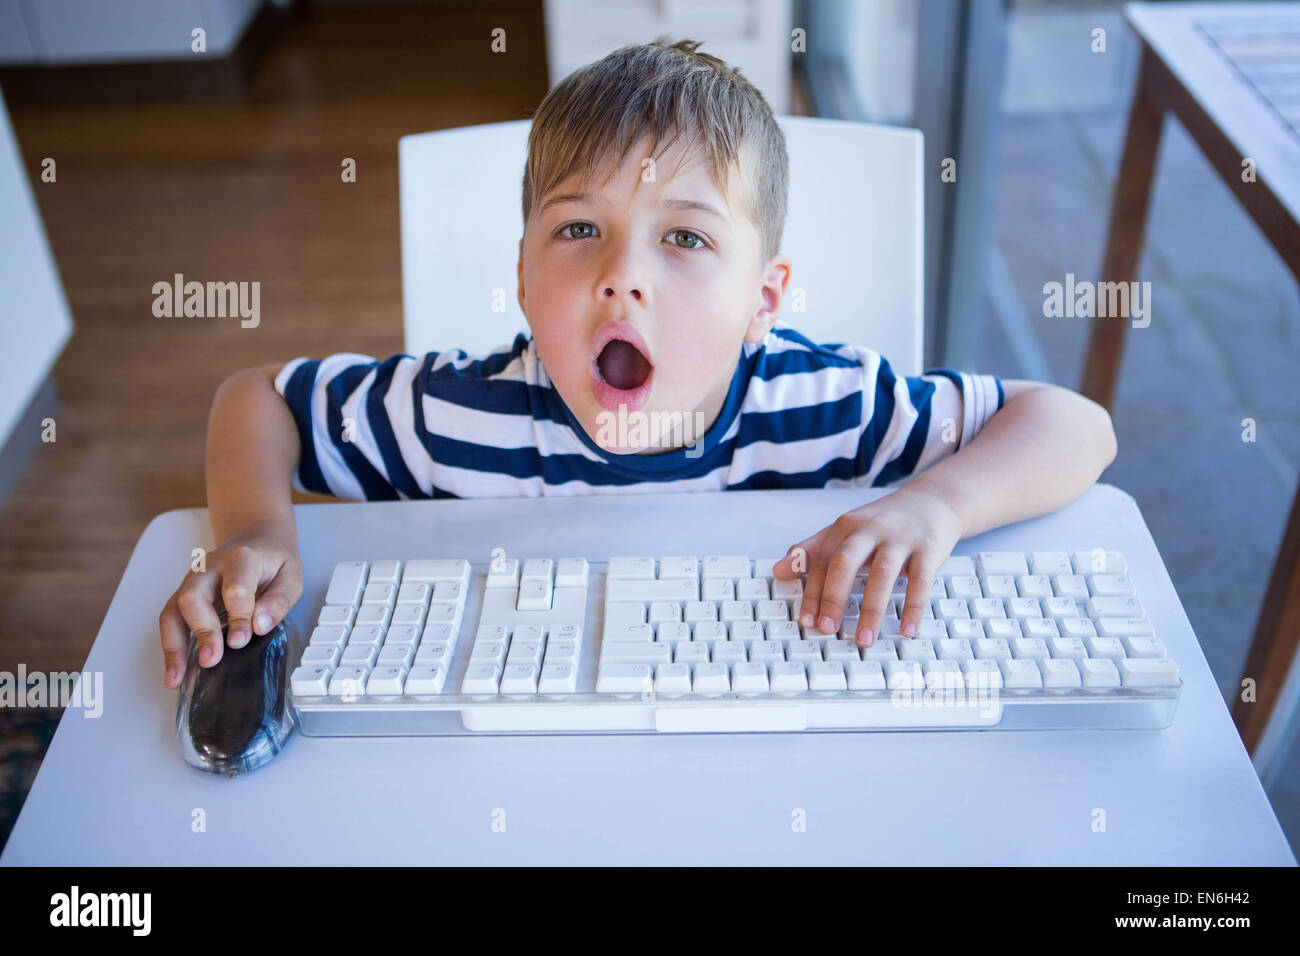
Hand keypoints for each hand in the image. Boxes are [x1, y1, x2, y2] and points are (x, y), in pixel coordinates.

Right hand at [158, 530, 302, 687]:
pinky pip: (170, 621)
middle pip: (193, 597)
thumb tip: (260, 625)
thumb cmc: (272, 562)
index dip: (238, 617)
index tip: (241, 640)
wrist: (255, 540)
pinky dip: (170, 647)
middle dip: (201, 630)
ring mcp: (192, 581)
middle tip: (211, 659)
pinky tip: (175, 672)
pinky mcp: (183, 596)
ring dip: (174, 646)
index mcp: (241, 560)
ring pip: (173, 610)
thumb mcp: (291, 575)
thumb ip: (279, 600)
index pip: (235, 590)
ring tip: (176, 678)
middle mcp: (209, 569)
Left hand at [772, 486, 962, 645]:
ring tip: (864, 639)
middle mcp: (870, 530)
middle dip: (833, 597)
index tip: (807, 620)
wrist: (932, 501)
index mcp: (845, 527)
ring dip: (871, 610)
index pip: (822, 561)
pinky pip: (920, 581)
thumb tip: (778, 571)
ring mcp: (900, 539)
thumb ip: (812, 550)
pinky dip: (913, 607)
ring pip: (882, 574)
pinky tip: (907, 629)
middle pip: (845, 563)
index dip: (812, 592)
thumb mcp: (845, 530)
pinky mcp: (928, 549)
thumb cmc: (883, 522)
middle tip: (827, 629)